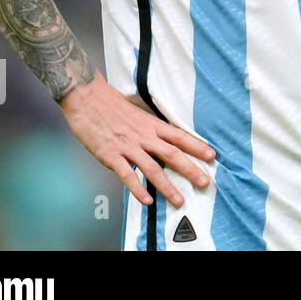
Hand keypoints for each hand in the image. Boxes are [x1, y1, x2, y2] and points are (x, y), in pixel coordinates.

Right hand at [59, 74, 215, 208]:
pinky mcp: (110, 155)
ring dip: (167, 186)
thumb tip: (165, 138)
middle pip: (172, 154)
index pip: (180, 137)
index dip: (197, 146)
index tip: (212, 156)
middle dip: (190, 170)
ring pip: (153, 169)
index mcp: (153, 125)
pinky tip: (147, 200)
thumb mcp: (139, 114)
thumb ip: (152, 128)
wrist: (88, 98)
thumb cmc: (113, 106)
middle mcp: (144, 136)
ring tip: (179, 200)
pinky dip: (137, 188)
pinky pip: (127, 175)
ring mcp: (128, 147)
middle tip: (205, 183)